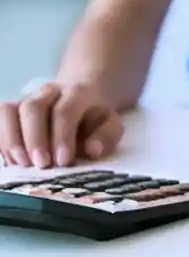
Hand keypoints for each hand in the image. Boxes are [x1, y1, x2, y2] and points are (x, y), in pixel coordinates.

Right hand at [0, 82, 124, 167]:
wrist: (79, 97)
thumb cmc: (93, 117)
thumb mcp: (110, 125)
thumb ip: (106, 136)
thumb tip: (92, 150)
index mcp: (77, 93)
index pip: (65, 111)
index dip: (62, 136)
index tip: (63, 161)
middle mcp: (48, 92)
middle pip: (32, 108)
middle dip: (34, 139)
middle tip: (42, 165)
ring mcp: (26, 98)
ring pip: (8, 110)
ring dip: (11, 139)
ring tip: (21, 164)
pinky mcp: (11, 109)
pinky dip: (1, 139)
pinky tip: (11, 159)